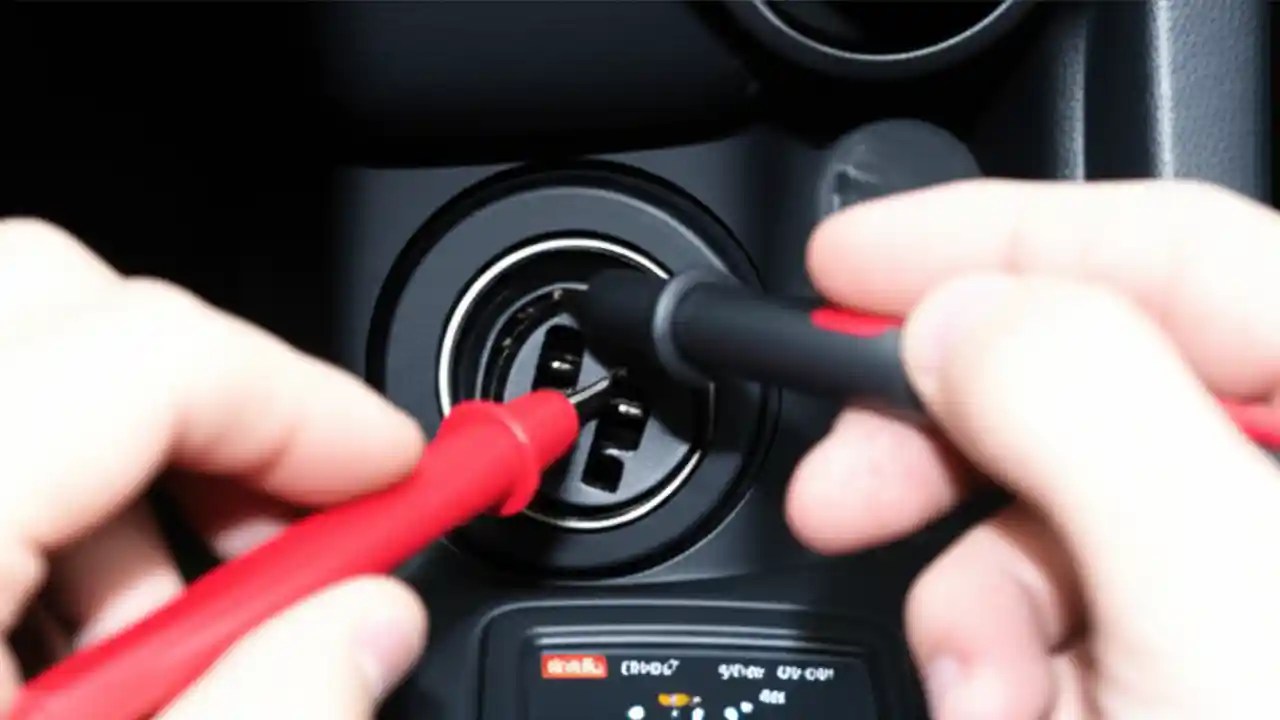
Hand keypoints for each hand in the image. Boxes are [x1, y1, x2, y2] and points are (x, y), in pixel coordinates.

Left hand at [0, 219, 427, 716]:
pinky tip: (78, 636)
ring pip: (14, 368)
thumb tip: (367, 623)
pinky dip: (44, 502)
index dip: (308, 403)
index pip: (148, 356)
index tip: (394, 469)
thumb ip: (270, 712)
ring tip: (184, 626)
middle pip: (61, 303)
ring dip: (131, 469)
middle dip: (221, 406)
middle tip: (300, 524)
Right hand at [786, 179, 1279, 718]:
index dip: (987, 234)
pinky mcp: (1188, 647)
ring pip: (1049, 518)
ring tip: (979, 691)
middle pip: (1080, 384)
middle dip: (937, 445)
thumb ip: (1079, 408)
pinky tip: (1019, 710)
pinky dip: (1012, 662)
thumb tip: (953, 323)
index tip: (848, 258)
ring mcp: (1237, 568)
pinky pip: (1063, 611)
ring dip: (975, 604)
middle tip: (840, 485)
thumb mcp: (1213, 578)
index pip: (1160, 246)